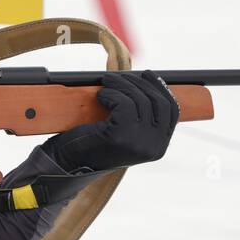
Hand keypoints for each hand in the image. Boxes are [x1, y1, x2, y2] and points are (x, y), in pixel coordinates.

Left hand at [43, 71, 179, 172]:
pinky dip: (111, 94)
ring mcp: (138, 143)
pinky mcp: (120, 137)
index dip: (161, 88)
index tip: (148, 74)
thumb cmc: (94, 144)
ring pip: (139, 100)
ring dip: (121, 85)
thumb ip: (141, 116)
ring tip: (107, 82)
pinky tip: (101, 96)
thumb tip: (148, 81)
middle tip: (120, 76)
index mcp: (158, 147)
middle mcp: (153, 147)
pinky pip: (123, 103)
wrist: (69, 164)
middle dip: (139, 83)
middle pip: (157, 102)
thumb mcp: (126, 132)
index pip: (171, 111)